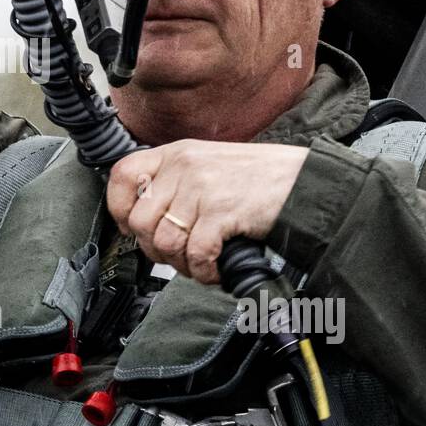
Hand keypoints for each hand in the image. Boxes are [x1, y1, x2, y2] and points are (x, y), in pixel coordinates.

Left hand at [106, 140, 309, 284]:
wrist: (306, 182)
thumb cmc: (260, 179)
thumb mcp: (208, 166)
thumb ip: (176, 184)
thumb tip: (144, 221)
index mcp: (176, 153)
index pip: (122, 175)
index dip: (119, 208)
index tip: (132, 228)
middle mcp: (184, 166)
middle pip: (140, 221)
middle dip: (156, 250)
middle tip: (179, 256)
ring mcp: (202, 187)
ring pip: (165, 242)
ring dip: (182, 265)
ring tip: (202, 264)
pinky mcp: (222, 211)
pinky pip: (196, 254)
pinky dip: (205, 272)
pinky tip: (217, 268)